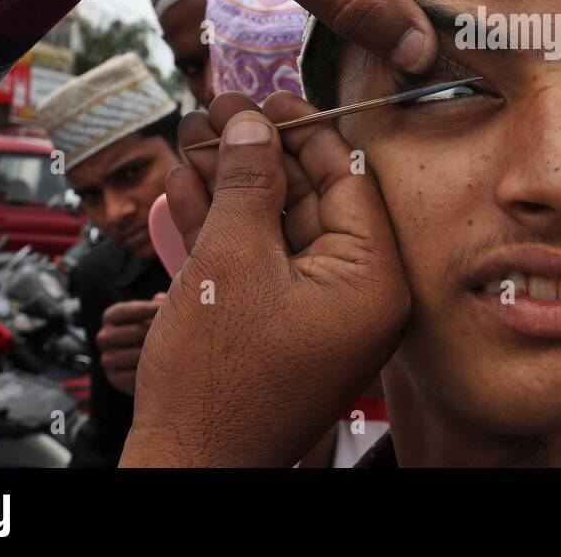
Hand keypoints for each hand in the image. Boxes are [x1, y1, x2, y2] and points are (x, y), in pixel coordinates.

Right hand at [96, 294, 164, 394]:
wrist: (146, 363)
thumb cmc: (153, 329)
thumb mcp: (152, 314)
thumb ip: (157, 305)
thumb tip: (161, 299)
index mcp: (111, 316)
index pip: (128, 311)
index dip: (151, 310)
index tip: (170, 311)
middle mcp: (104, 336)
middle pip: (135, 332)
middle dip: (158, 333)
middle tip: (179, 334)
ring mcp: (107, 359)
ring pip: (135, 356)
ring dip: (156, 354)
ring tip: (174, 351)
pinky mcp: (113, 378)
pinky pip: (133, 376)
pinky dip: (149, 374)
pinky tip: (163, 369)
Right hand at [120, 92, 408, 466]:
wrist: (186, 465)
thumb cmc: (217, 382)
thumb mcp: (232, 259)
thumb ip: (247, 182)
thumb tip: (251, 123)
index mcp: (374, 281)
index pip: (349, 178)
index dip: (303, 128)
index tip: (263, 94)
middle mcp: (358, 294)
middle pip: (311, 197)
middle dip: (258, 151)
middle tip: (215, 110)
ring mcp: (319, 311)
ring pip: (277, 224)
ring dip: (233, 180)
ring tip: (191, 136)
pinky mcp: (280, 323)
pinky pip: (259, 259)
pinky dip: (226, 223)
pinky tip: (190, 181)